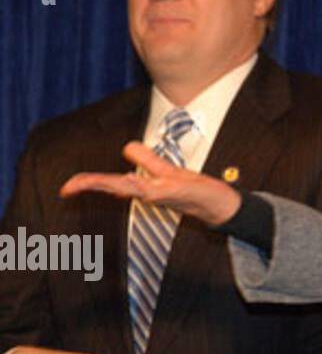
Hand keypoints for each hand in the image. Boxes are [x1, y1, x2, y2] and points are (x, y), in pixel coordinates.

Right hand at [60, 141, 240, 227]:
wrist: (222, 205)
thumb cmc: (195, 189)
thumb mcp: (167, 170)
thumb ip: (147, 161)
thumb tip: (127, 148)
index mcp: (145, 186)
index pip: (112, 182)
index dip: (89, 182)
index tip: (67, 188)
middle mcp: (150, 191)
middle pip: (114, 186)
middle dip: (91, 184)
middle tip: (67, 188)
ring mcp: (163, 192)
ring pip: (131, 187)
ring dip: (112, 184)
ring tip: (89, 182)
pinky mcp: (178, 192)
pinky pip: (156, 188)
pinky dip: (142, 185)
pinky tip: (130, 183)